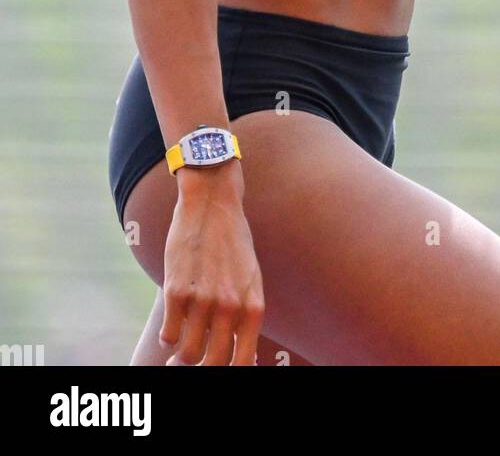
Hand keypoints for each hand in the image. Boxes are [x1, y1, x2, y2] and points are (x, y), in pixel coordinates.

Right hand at [160, 170, 264, 365]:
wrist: (212, 204)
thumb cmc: (232, 244)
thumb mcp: (251, 279)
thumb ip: (246, 317)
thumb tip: (244, 360)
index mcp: (253, 307)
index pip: (243, 363)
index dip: (228, 372)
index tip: (214, 367)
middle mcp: (230, 308)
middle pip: (213, 363)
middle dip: (201, 368)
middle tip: (193, 362)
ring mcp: (203, 300)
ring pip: (187, 354)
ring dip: (181, 356)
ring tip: (180, 349)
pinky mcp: (177, 291)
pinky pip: (168, 335)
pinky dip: (169, 335)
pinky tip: (173, 323)